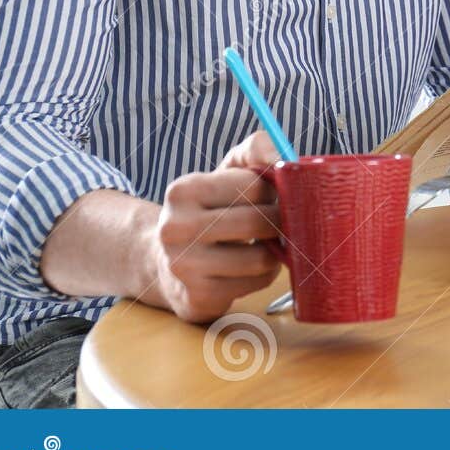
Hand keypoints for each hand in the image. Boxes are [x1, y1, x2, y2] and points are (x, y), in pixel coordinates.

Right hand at [145, 131, 282, 322]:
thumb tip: (285, 158)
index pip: (254, 185)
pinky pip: (256, 283)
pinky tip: (248, 267)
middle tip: (276, 221)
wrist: (163, 261)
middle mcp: (175, 229)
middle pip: (259, 222)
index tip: (265, 195)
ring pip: (263, 257)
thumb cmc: (208, 210)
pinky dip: (263, 274)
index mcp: (182, 191)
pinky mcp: (198, 298)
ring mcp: (184, 267)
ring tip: (262, 244)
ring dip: (274, 251)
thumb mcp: (224, 172)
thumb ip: (255, 151)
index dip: (270, 190)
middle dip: (278, 221)